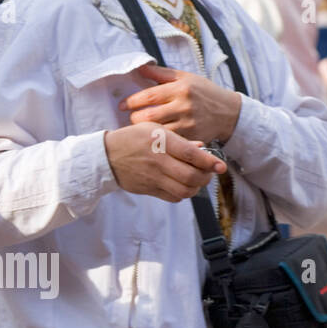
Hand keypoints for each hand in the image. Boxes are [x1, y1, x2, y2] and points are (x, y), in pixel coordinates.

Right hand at [103, 122, 225, 202]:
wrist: (105, 156)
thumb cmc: (131, 139)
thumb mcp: (153, 129)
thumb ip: (179, 139)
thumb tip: (201, 147)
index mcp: (159, 141)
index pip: (191, 154)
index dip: (209, 161)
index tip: (220, 165)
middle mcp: (157, 160)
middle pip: (191, 176)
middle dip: (205, 176)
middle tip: (208, 172)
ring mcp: (152, 177)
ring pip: (184, 190)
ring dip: (196, 188)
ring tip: (196, 180)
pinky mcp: (148, 189)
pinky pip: (173, 197)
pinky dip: (183, 194)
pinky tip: (182, 185)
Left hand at [119, 64, 241, 143]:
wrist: (230, 113)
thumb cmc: (204, 92)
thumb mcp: (185, 78)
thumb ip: (161, 74)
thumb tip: (139, 68)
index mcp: (181, 88)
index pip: (149, 96)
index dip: (131, 101)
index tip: (121, 105)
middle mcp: (184, 106)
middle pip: (149, 116)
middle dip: (134, 118)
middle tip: (130, 117)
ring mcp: (189, 124)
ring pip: (157, 131)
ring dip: (144, 131)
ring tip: (139, 128)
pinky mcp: (193, 138)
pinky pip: (170, 141)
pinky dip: (158, 139)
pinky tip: (153, 137)